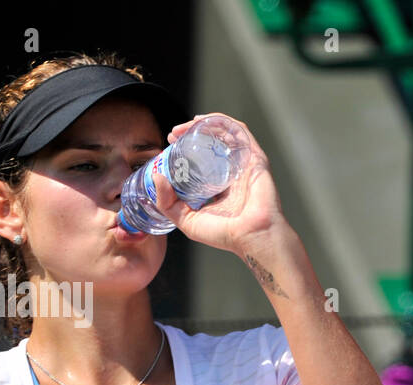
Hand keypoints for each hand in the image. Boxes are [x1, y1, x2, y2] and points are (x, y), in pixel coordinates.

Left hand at [150, 113, 285, 254]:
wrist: (252, 236)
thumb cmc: (225, 234)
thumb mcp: (186, 220)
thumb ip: (167, 203)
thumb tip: (157, 177)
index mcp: (218, 187)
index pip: (200, 160)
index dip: (184, 150)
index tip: (170, 145)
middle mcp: (231, 173)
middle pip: (211, 144)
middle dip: (191, 134)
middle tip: (174, 134)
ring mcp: (244, 164)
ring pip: (224, 134)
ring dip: (204, 124)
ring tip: (186, 125)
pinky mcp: (255, 158)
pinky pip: (239, 132)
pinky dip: (222, 121)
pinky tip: (205, 120)